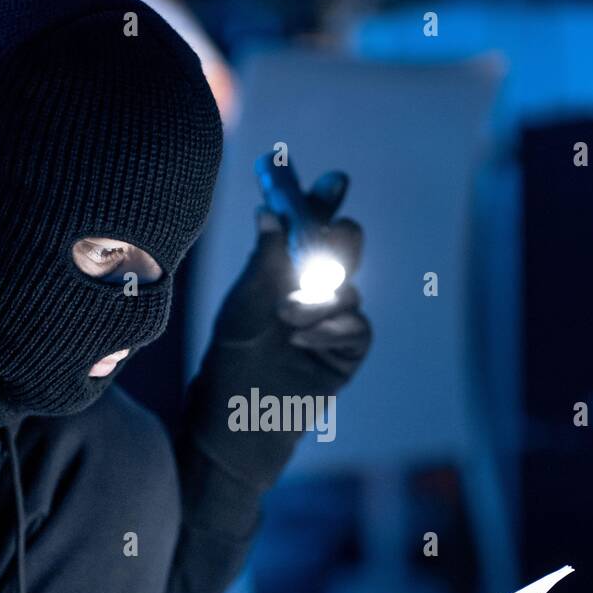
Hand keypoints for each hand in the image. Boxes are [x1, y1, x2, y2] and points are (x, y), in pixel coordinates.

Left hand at [211, 170, 370, 379]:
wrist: (240, 411)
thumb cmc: (234, 353)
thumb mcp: (243, 301)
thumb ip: (264, 259)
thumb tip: (267, 211)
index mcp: (287, 265)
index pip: (311, 223)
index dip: (323, 200)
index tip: (333, 181)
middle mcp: (315, 284)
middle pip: (346, 245)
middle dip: (337, 242)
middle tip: (321, 245)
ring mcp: (335, 316)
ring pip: (350, 287)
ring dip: (319, 300)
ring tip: (286, 317)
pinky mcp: (348, 349)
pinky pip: (357, 326)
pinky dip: (331, 329)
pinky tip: (302, 340)